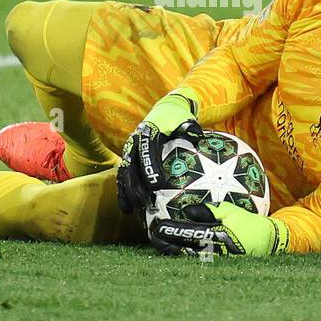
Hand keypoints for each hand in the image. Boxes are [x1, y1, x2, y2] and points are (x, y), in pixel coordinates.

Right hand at [116, 90, 201, 213]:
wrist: (165, 111)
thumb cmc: (177, 118)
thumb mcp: (184, 118)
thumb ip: (189, 127)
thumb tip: (197, 135)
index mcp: (149, 132)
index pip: (148, 151)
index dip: (151, 168)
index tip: (157, 186)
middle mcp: (135, 141)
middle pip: (132, 165)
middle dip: (136, 185)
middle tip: (144, 203)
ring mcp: (130, 150)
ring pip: (125, 172)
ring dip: (126, 191)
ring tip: (131, 209)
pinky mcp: (129, 158)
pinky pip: (123, 175)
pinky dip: (123, 191)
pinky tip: (127, 207)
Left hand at [149, 200, 289, 256]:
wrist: (268, 243)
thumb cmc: (248, 223)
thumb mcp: (230, 211)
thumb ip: (209, 211)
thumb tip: (186, 211)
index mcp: (219, 236)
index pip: (189, 233)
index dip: (172, 230)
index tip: (157, 226)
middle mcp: (216, 252)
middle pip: (184, 250)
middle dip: (166, 244)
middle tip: (153, 237)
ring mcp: (217, 263)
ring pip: (188, 259)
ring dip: (172, 252)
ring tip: (159, 245)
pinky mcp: (218, 268)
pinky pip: (196, 263)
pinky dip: (183, 257)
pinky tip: (173, 252)